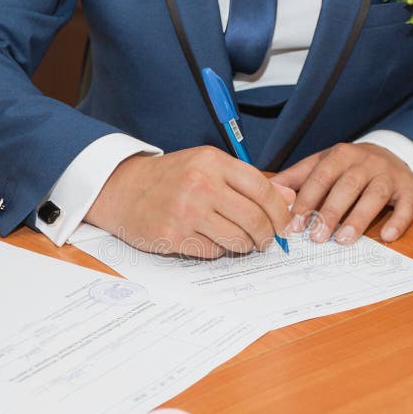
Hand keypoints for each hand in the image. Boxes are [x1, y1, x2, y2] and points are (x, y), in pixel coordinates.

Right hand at [85, 146, 293, 258]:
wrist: (123, 190)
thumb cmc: (171, 178)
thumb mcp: (208, 166)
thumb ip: (248, 181)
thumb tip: (289, 198)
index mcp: (212, 162)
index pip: (262, 189)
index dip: (280, 211)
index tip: (285, 225)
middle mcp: (200, 184)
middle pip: (254, 218)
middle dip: (266, 235)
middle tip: (266, 240)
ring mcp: (186, 211)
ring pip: (237, 239)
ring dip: (245, 246)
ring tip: (241, 242)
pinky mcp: (173, 236)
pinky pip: (213, 251)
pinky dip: (218, 250)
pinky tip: (209, 240)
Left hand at [271, 142, 412, 244]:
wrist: (391, 154)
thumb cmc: (349, 166)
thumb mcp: (323, 164)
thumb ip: (296, 177)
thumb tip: (268, 190)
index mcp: (340, 155)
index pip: (320, 177)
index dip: (307, 201)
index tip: (294, 225)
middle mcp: (366, 162)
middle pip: (347, 186)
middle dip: (330, 212)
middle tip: (316, 237)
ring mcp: (389, 175)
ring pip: (375, 195)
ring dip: (359, 219)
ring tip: (344, 240)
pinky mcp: (409, 189)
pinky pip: (407, 205)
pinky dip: (398, 221)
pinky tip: (387, 237)